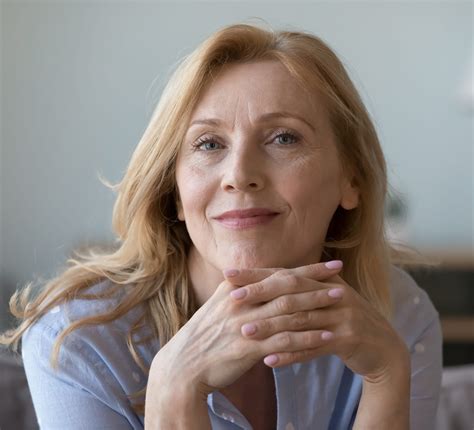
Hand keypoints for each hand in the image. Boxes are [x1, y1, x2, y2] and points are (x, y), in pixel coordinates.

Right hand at [148, 261, 343, 399]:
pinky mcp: (248, 347)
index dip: (305, 269)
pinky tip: (327, 337)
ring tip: (341, 303)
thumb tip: (266, 283)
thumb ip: (244, 293)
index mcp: (235, 287)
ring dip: (317, 306)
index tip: (328, 264)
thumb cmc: (205, 335)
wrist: (183, 364)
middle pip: (285, 288)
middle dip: (315, 283)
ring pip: (288, 311)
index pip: (277, 274)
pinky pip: (285, 340)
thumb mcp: (220, 305)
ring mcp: (244, 323)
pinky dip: (308, 338)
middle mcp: (240, 301)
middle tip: (341, 279)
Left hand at [226, 264, 408, 381]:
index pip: (285, 273)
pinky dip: (291, 354)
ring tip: (245, 331)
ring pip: (300, 319)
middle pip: (291, 290)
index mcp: (325, 281)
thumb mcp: (327, 300)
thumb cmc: (346, 322)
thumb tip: (267, 281)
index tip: (229, 274)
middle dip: (260, 293)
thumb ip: (302, 291)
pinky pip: (314, 347)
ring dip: (271, 326)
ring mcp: (343, 314)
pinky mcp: (350, 338)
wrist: (385, 348)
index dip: (257, 274)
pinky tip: (269, 360)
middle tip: (232, 299)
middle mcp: (334, 293)